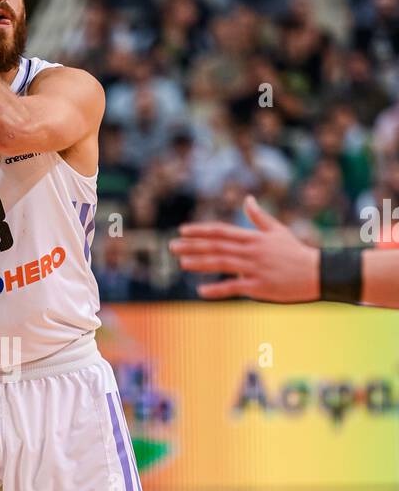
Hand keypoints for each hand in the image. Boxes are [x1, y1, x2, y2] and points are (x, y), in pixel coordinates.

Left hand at [170, 196, 319, 302]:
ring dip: (200, 263)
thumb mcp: (277, 230)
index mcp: (253, 237)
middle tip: (171, 246)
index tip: (183, 231)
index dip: (201, 231)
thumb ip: (258, 217)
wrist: (318, 272)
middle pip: (216, 246)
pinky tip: (200, 291)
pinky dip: (216, 290)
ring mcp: (254, 269)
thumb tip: (247, 199)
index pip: (221, 231)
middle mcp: (251, 251)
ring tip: (181, 263)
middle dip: (192, 246)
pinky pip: (234, 288)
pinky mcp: (259, 287)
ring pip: (222, 264)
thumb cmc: (295, 252)